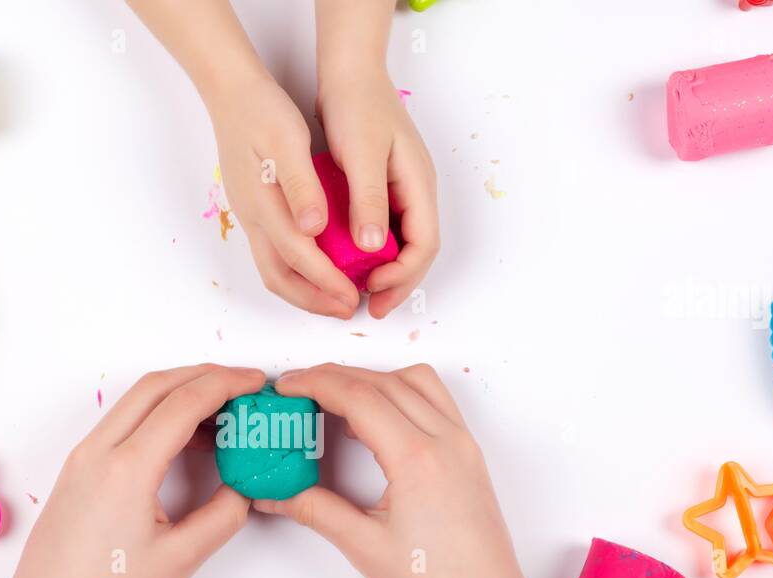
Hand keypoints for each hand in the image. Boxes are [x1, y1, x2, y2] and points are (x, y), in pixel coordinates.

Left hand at [0, 364, 265, 577]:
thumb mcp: (180, 559)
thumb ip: (223, 516)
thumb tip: (242, 486)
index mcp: (127, 468)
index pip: (184, 403)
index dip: (227, 384)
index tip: (256, 381)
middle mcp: (99, 450)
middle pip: (157, 385)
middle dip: (205, 374)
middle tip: (243, 383)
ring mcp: (83, 455)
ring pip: (136, 399)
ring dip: (179, 389)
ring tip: (219, 407)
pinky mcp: (78, 466)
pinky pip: (122, 419)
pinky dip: (157, 411)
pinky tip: (182, 434)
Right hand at [208, 75, 359, 318]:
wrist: (230, 92)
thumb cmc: (261, 111)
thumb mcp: (287, 140)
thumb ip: (301, 186)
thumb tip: (314, 228)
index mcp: (264, 204)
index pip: (298, 256)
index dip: (326, 281)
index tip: (351, 296)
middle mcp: (254, 219)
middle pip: (280, 278)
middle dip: (314, 300)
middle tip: (345, 308)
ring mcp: (251, 217)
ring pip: (274, 270)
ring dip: (304, 291)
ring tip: (335, 297)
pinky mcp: (254, 210)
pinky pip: (273, 254)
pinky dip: (297, 271)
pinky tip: (319, 266)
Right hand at [253, 364, 521, 577]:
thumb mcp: (364, 546)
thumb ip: (315, 510)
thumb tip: (275, 494)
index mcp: (418, 459)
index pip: (359, 397)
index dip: (316, 384)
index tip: (286, 387)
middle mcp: (446, 441)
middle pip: (383, 381)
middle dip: (335, 376)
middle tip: (297, 388)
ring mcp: (462, 444)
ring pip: (414, 382)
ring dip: (371, 379)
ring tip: (335, 398)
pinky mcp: (469, 454)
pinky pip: (434, 401)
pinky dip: (399, 394)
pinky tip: (373, 421)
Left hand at [316, 71, 439, 317]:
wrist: (349, 73)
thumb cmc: (357, 106)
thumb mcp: (362, 154)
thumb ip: (370, 200)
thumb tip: (376, 248)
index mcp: (419, 184)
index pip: (424, 245)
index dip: (403, 276)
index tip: (375, 291)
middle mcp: (416, 191)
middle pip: (418, 250)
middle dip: (398, 283)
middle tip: (372, 308)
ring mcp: (401, 190)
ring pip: (402, 243)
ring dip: (386, 271)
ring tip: (361, 291)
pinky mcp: (383, 188)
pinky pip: (385, 229)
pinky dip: (372, 252)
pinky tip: (351, 262)